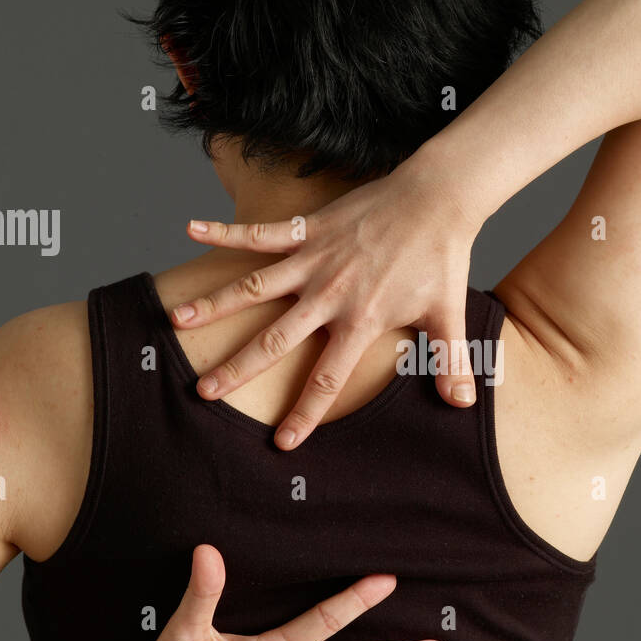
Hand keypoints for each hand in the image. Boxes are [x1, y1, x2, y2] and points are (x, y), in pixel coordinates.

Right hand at [172, 154, 479, 448]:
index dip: (305, 413)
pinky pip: (260, 232)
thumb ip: (450, 362)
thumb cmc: (441, 258)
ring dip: (215, 303)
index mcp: (361, 321)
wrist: (437, 198)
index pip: (327, 378)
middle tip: (204, 391)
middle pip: (275, 339)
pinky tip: (190, 228)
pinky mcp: (309, 228)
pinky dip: (225, 230)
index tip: (282, 442)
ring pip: (254, 286)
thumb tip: (463, 406)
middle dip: (238, 368)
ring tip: (178, 320)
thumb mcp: (448, 315)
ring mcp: (315, 259)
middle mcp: (330, 294)